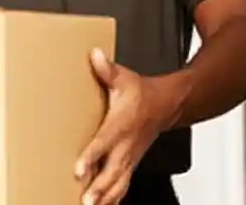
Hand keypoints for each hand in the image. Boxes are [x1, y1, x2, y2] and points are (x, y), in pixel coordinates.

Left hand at [74, 49, 178, 204]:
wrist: (167, 105)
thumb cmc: (143, 94)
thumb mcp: (125, 78)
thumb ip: (107, 70)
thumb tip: (95, 55)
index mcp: (121, 125)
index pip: (104, 143)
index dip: (91, 157)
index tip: (78, 169)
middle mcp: (126, 146)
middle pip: (112, 171)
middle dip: (99, 187)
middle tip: (84, 199)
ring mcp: (130, 158)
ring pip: (118, 183)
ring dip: (105, 197)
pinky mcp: (131, 164)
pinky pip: (122, 186)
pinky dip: (113, 199)